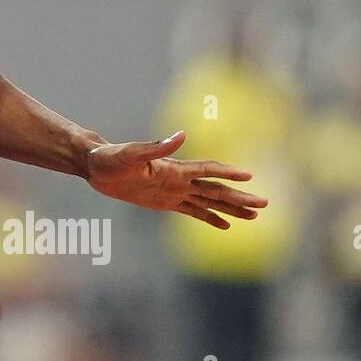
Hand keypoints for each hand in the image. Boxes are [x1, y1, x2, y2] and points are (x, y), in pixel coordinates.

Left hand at [85, 130, 267, 228]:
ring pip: (209, 202)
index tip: (250, 176)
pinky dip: (210, 218)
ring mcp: (174, 191)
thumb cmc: (110, 157)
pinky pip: (193, 212)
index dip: (228, 173)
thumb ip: (155, 147)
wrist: (96, 167)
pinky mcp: (165, 203)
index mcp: (174, 168)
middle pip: (216, 189)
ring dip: (231, 208)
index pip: (208, 171)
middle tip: (264, 204)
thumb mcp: (130, 153)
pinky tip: (226, 225)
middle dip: (240, 197)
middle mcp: (178, 179)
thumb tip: (181, 135)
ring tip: (254, 216)